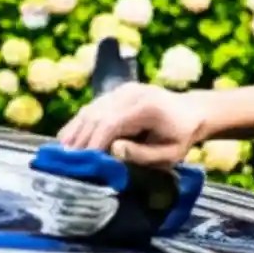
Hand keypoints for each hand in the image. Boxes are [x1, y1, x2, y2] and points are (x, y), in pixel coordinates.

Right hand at [57, 82, 206, 168]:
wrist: (190, 112)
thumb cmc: (181, 137)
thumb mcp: (170, 153)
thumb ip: (143, 153)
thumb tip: (114, 149)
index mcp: (146, 107)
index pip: (111, 123)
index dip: (94, 143)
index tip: (83, 162)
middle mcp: (131, 93)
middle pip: (96, 115)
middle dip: (80, 140)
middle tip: (66, 162)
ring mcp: (122, 90)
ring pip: (90, 110)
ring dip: (75, 132)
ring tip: (63, 154)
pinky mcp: (116, 92)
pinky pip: (93, 107)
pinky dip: (79, 123)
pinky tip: (69, 140)